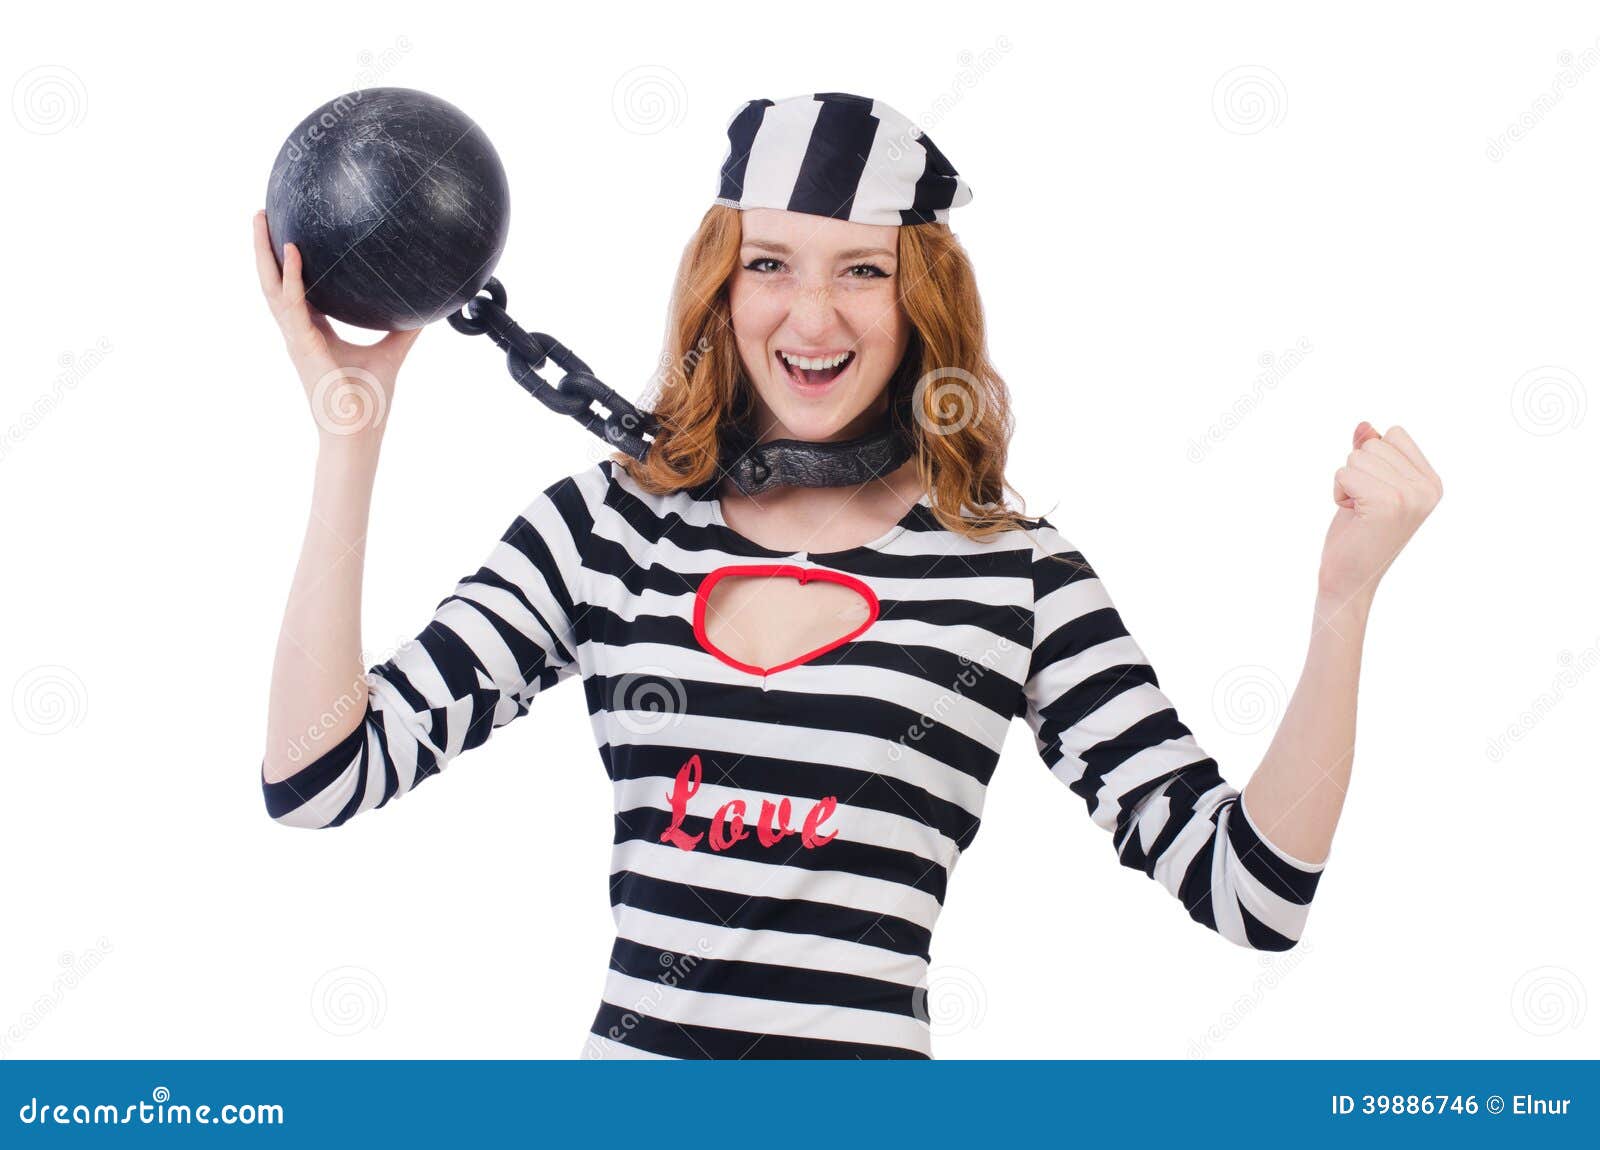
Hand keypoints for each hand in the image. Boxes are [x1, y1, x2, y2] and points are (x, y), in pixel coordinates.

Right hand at [252, 209, 421, 444]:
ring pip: (271, 287)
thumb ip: (404, 330)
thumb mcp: (391, 355)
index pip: (295, 290)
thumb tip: (426, 308)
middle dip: (263, 248)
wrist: (359, 432)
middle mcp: (299, 333)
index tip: (286, 234)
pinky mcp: (302, 346)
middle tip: (261, 213)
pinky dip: (290, 277)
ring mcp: (296, 339)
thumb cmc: (370, 401)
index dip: (287, 264)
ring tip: (260, 219)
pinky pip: (292, 304)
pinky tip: (291, 250)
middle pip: (273, 282)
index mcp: (314, 333)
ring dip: (263, 253)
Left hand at [1317, 422, 1442, 604]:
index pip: (1394, 434)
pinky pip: (1344, 473)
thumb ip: (1372, 455)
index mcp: (1432, 482)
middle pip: (1374, 444)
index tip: (1376, 492)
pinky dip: (1338, 492)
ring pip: (1357, 457)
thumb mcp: (1368, 486)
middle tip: (1365, 506)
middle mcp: (1427, 488)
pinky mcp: (1386, 503)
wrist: (1350, 579)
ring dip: (1346, 483)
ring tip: (1359, 511)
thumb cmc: (1358, 534)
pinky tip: (1352, 515)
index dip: (1372, 460)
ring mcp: (1410, 495)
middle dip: (1357, 472)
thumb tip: (1365, 425)